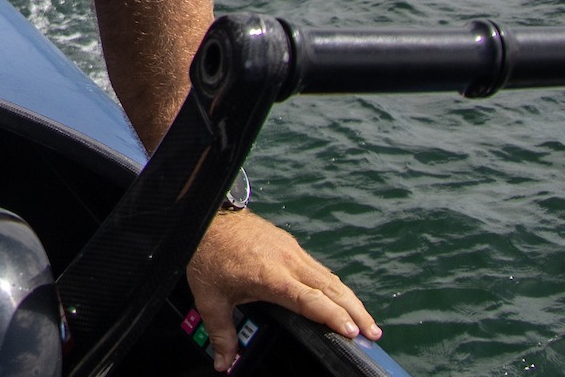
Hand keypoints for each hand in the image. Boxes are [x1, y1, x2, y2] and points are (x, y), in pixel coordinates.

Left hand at [186, 211, 379, 371]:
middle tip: (373, 335)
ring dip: (350, 300)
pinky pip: (320, 269)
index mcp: (270, 276)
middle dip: (356, 313)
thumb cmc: (208, 253)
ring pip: (330, 278)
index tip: (352, 331)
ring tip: (366, 322)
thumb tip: (224, 362)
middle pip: (331, 289)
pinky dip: (335, 286)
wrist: (207, 217)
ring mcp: (291, 251)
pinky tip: (342, 299)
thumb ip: (222, 333)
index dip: (333, 316)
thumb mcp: (210, 299)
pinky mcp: (291, 245)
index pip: (310, 299)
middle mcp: (287, 261)